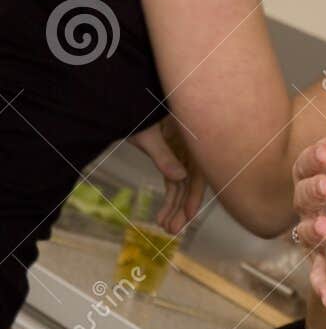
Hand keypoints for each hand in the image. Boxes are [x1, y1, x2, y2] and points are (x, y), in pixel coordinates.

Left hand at [129, 117, 204, 233]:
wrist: (122, 99)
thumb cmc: (134, 109)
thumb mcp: (147, 133)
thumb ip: (163, 155)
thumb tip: (180, 178)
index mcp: (193, 134)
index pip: (200, 169)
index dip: (195, 193)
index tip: (188, 214)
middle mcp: (192, 143)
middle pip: (192, 179)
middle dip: (182, 206)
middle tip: (172, 230)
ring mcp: (183, 148)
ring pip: (182, 182)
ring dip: (174, 205)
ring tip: (164, 226)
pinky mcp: (173, 152)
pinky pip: (174, 178)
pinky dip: (169, 196)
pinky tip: (163, 214)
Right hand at [292, 77, 325, 307]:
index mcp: (314, 172)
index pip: (307, 163)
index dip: (315, 159)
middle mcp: (308, 204)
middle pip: (303, 198)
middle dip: (314, 192)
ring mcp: (316, 233)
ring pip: (306, 234)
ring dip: (315, 234)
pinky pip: (319, 273)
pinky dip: (323, 285)